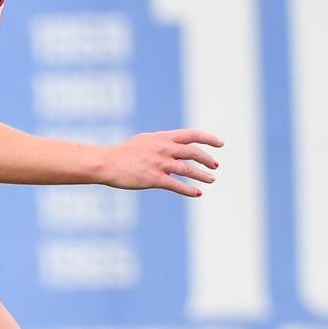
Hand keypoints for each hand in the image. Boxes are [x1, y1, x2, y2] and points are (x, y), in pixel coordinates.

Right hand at [100, 128, 224, 196]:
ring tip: (212, 179)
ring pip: (188, 169)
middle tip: (215, 165)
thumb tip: (175, 144)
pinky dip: (189, 189)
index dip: (209, 138)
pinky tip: (198, 193)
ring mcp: (159, 164)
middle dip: (207, 159)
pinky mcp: (154, 179)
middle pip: (193, 152)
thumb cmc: (123, 153)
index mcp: (162, 137)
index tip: (220, 143)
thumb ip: (161, 141)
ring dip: (203, 175)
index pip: (191, 135)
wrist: (107, 163)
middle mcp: (163, 149)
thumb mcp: (144, 141)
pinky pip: (177, 185)